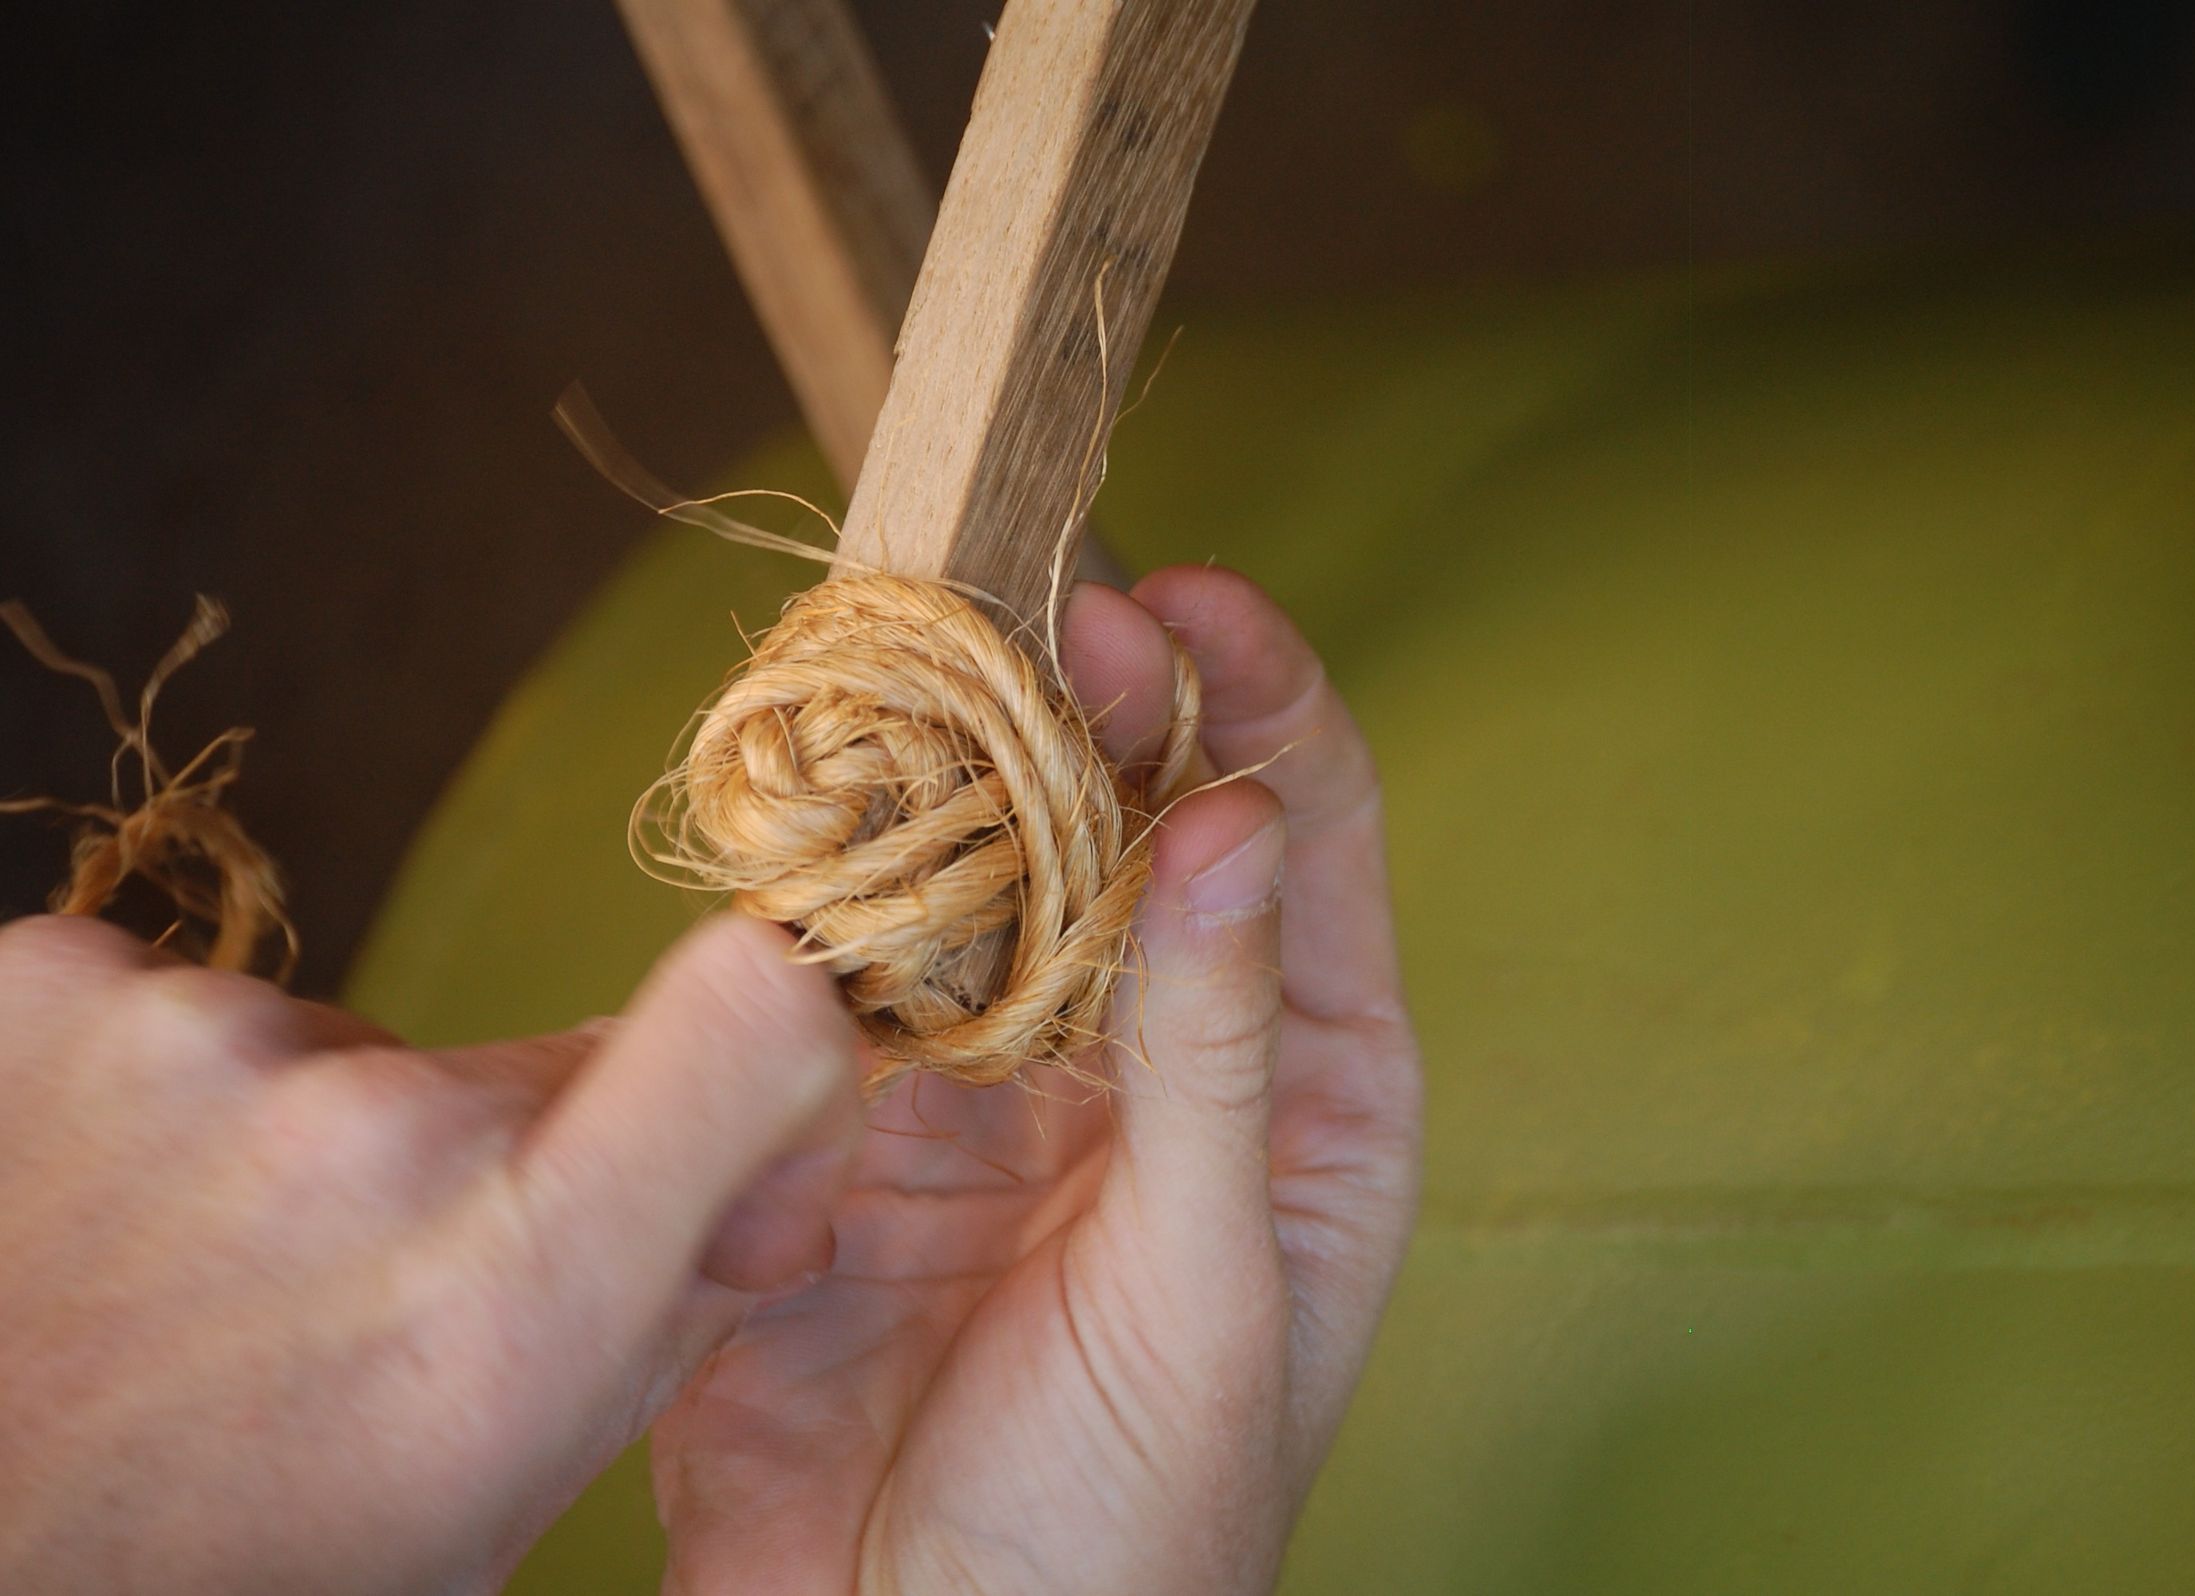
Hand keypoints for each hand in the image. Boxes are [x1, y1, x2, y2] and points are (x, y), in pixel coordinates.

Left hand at [0, 911, 866, 1595]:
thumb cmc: (228, 1564)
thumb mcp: (490, 1500)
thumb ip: (659, 1313)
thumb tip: (768, 1177)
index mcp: (509, 1299)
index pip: (759, 1009)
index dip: (785, 1048)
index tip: (741, 1128)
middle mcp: (362, 1143)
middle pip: (536, 1066)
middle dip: (493, 1161)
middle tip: (360, 1302)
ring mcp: (188, 1041)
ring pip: (352, 1049)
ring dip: (311, 1142)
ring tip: (193, 1287)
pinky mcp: (44, 985)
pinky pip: (194, 1010)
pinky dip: (171, 1106)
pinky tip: (103, 1224)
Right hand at [652, 566, 1423, 1594]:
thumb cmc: (1129, 1528)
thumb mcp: (1204, 1284)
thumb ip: (1214, 1053)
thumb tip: (1235, 822)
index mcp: (1300, 1085)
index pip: (1300, 829)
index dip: (1255, 696)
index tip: (1184, 600)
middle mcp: (1156, 1057)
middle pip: (1133, 822)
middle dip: (1087, 708)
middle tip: (1021, 609)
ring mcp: (1002, 1085)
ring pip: (982, 877)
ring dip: (946, 782)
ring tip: (901, 683)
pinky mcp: (860, 1132)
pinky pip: (848, 978)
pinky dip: (826, 903)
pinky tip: (805, 831)